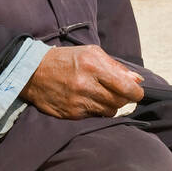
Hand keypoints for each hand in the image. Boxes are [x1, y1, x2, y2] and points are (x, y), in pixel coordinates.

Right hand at [19, 44, 144, 118]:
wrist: (33, 72)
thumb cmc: (67, 59)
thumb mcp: (91, 53)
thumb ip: (116, 67)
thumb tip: (137, 80)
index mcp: (93, 65)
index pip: (126, 87)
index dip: (136, 93)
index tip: (137, 92)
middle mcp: (85, 84)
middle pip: (120, 101)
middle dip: (123, 98)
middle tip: (118, 92)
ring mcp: (78, 101)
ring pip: (109, 111)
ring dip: (110, 105)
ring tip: (100, 95)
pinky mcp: (71, 114)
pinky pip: (95, 116)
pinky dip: (96, 110)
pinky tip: (87, 100)